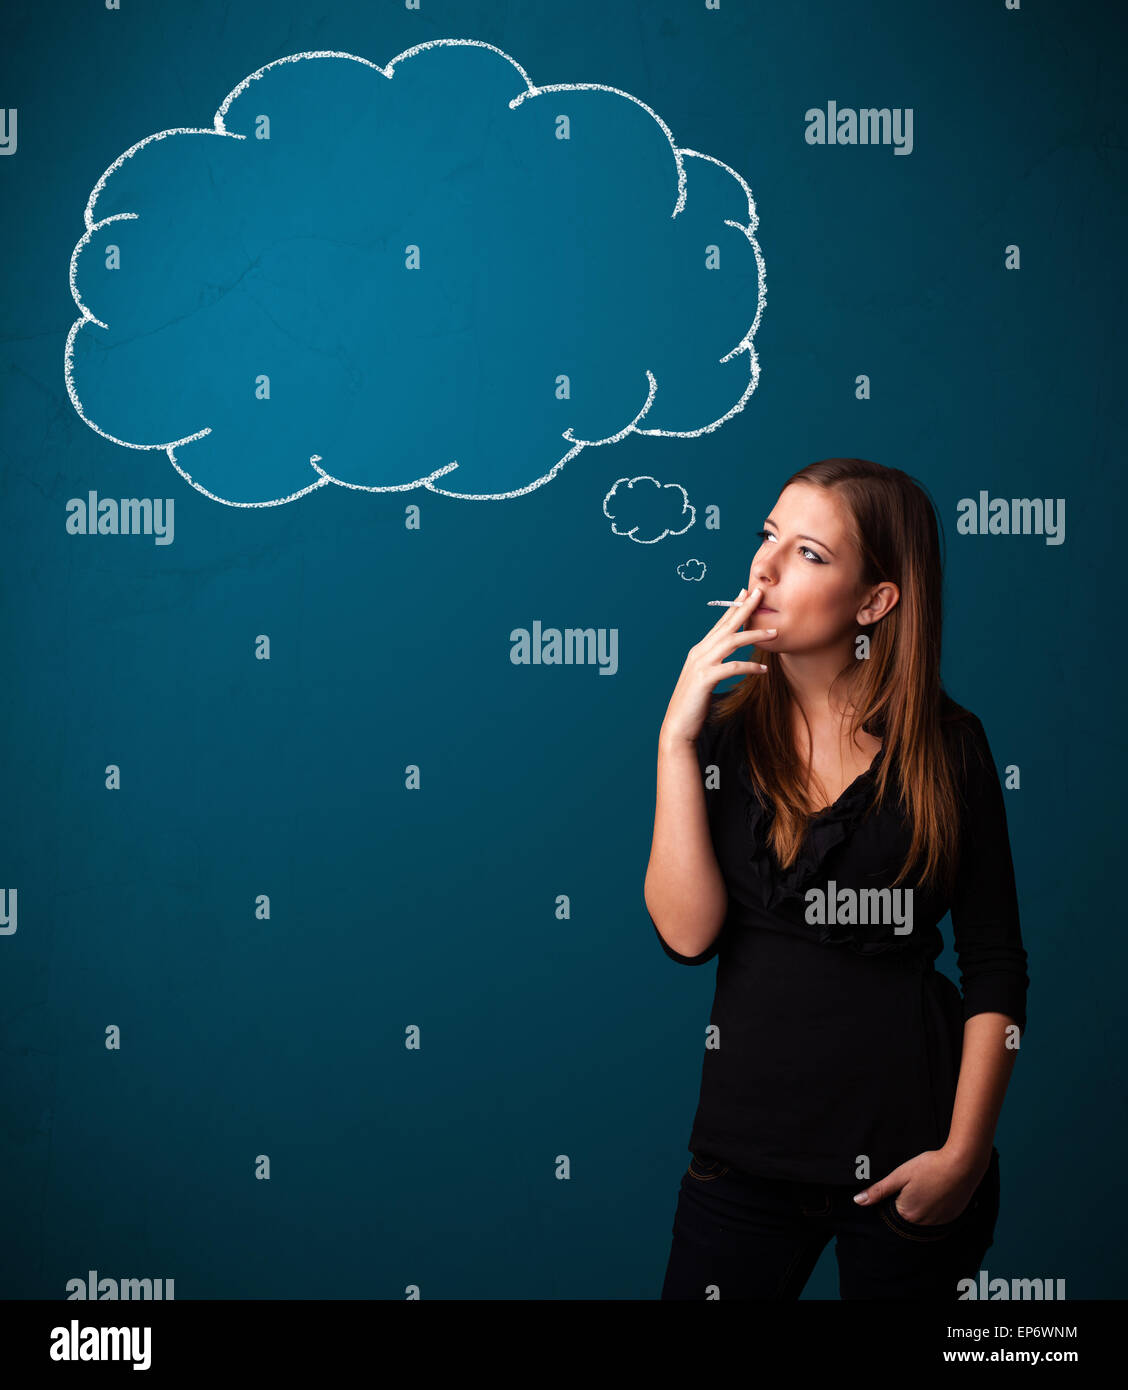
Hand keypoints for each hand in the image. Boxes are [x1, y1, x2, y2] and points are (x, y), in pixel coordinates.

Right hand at [659, 585, 776, 745]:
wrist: (678, 725)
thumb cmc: (694, 704)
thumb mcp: (705, 679)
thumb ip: (715, 665)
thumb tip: (730, 659)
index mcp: (699, 650)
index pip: (719, 624)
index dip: (733, 607)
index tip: (746, 592)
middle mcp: (699, 653)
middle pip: (726, 626)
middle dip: (744, 608)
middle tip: (760, 593)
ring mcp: (701, 665)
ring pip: (731, 642)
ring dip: (754, 635)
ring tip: (775, 632)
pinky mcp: (705, 679)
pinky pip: (733, 667)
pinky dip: (750, 666)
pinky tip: (764, 669)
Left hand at [853, 1148, 989, 1225]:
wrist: (962, 1164)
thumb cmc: (929, 1166)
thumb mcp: (900, 1175)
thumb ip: (879, 1190)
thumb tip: (857, 1201)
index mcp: (906, 1213)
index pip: (892, 1209)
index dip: (896, 1194)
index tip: (904, 1182)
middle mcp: (922, 1223)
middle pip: (908, 1214)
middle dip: (908, 1200)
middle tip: (918, 1182)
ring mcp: (939, 1223)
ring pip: (923, 1216)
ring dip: (923, 1204)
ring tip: (929, 1185)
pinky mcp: (952, 1218)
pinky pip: (937, 1217)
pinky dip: (936, 1206)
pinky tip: (938, 1191)